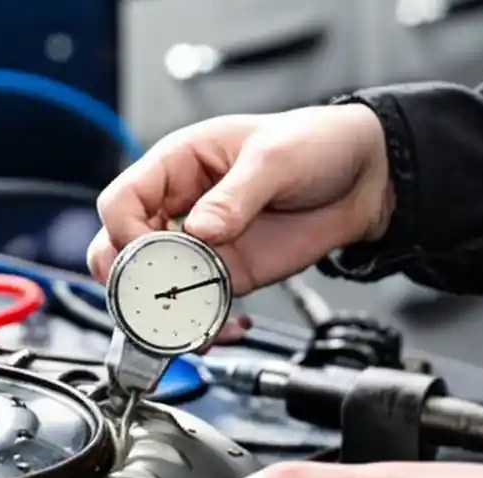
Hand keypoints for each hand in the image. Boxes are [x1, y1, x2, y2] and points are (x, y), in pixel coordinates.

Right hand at [89, 105, 393, 298]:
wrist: (364, 178)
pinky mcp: (224, 275)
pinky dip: (198, 326)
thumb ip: (234, 196)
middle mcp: (178, 207)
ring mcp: (199, 246)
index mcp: (176, 165)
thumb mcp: (274, 158)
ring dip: (159, 310)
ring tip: (185, 321)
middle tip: (150, 296)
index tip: (150, 252)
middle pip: (118, 248)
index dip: (125, 231)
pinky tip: (220, 328)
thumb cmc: (314, 144)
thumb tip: (199, 230)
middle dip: (125, 279)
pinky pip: (195, 307)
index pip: (121, 202)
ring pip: (149, 286)